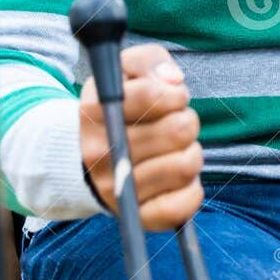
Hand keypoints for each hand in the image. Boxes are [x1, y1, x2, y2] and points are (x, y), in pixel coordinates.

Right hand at [78, 44, 203, 229]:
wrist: (87, 158)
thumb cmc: (121, 109)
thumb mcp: (125, 72)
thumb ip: (150, 62)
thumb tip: (174, 82)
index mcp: (94, 111)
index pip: (153, 95)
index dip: (175, 93)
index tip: (173, 97)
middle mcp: (100, 154)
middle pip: (178, 130)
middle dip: (187, 120)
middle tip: (175, 124)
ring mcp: (116, 190)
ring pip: (186, 165)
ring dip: (191, 152)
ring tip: (174, 150)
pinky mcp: (136, 217)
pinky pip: (183, 205)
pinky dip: (192, 188)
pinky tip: (177, 177)